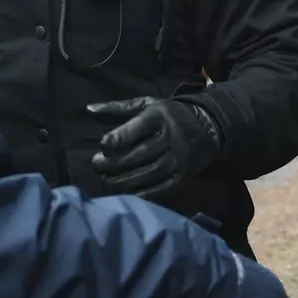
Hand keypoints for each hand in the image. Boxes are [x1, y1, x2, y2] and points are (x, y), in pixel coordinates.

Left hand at [88, 96, 221, 199]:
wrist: (207, 127)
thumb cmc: (169, 115)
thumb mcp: (147, 104)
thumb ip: (118, 107)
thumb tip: (89, 108)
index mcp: (159, 117)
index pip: (134, 130)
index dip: (114, 140)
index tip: (102, 146)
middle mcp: (171, 137)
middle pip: (138, 154)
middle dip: (113, 163)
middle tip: (96, 165)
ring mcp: (178, 159)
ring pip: (147, 173)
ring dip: (123, 180)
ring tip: (105, 180)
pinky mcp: (183, 176)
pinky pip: (160, 188)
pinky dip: (141, 193)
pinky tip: (126, 192)